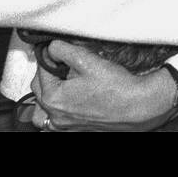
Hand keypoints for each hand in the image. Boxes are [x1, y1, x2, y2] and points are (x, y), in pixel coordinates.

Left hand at [29, 40, 177, 130]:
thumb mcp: (88, 60)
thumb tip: (51, 47)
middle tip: (63, 62)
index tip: (57, 49)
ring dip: (48, 96)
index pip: (41, 70)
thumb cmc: (116, 87)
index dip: (49, 56)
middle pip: (39, 90)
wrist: (138, 106)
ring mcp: (66, 126)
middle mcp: (56, 116)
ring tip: (62, 84)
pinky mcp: (77, 130)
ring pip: (44, 111)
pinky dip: (57, 112)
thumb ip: (64, 50)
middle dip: (48, 74)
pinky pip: (56, 122)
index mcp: (53, 98)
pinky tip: (70, 102)